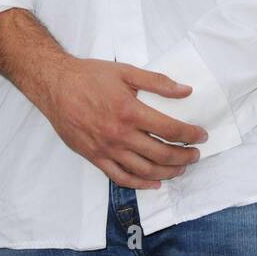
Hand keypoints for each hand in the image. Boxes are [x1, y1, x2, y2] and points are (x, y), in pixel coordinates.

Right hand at [33, 55, 208, 188]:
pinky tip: (154, 183)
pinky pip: (121, 177)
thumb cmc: (90, 76)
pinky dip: (140, 184)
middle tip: (195, 155)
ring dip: (167, 172)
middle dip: (184, 157)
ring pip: (144, 170)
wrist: (55, 85)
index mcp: (130, 111)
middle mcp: (120, 134)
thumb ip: (157, 82)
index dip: (190, 135)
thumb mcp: (126, 71)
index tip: (201, 135)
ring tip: (180, 169)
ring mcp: (107, 149)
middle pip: (161, 153)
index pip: (170, 129)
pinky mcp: (94, 157)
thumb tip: (185, 90)